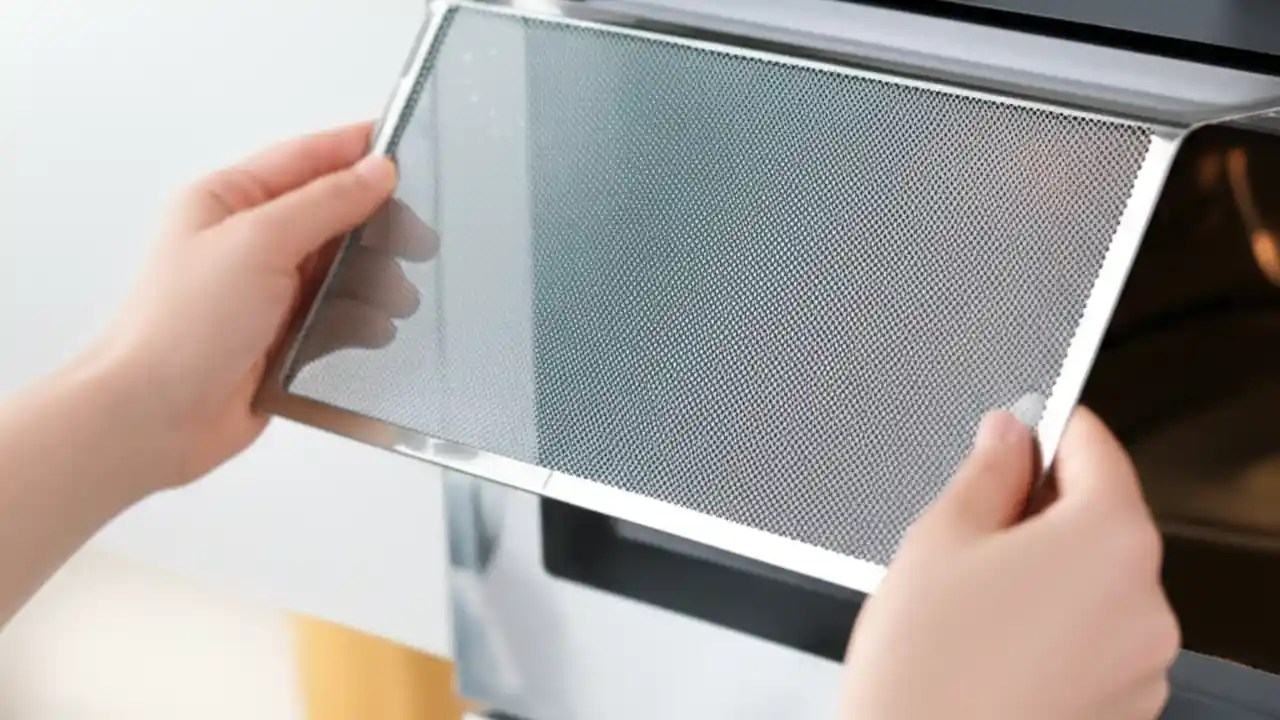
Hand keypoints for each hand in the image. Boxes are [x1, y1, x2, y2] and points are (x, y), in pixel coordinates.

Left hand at [93, 122, 414, 487]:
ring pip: (344, 268)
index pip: (308, 158)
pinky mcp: (286, 335)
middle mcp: (250, 239)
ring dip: (376, 280)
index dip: (359, 152)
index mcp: (230, 199)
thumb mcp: (258, 242)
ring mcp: (269, 289)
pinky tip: (375, 330)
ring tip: (396, 298)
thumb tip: (379, 170)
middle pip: (334, 214)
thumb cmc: (184, 325)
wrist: (157, 417)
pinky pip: (340, 314)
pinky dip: (363, 319)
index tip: (411, 151)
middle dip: (378, 228)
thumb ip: (325, 202)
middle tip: (419, 243)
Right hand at [842, 408, 1179, 719]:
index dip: (1049, 427)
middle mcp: (1145, 602)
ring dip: (1047, 571)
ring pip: (1095, 580)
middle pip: (1100, 517)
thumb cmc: (924, 669)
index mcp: (1110, 542)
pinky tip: (994, 640)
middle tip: (970, 530)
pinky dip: (1056, 625)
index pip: (1096, 447)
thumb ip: (987, 471)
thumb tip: (1008, 435)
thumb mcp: (940, 537)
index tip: (1020, 427)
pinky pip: (1096, 637)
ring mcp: (1141, 661)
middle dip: (1039, 510)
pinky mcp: (1124, 703)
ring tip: (974, 600)